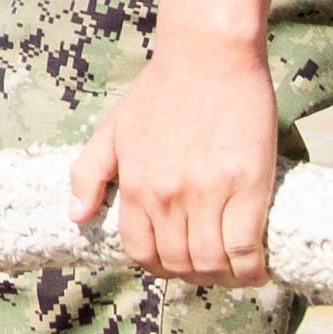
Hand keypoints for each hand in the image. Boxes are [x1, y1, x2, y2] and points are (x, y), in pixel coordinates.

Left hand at [69, 0, 280, 284]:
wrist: (209, 56)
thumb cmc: (162, 88)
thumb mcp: (113, 128)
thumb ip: (89, 173)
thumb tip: (76, 217)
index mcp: (135, 185)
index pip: (140, 252)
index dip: (158, 266)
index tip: (175, 263)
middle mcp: (167, 196)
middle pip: (177, 264)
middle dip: (192, 275)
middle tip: (209, 268)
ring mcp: (208, 193)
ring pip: (211, 263)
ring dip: (222, 277)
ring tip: (234, 270)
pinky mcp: (248, 187)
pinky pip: (246, 249)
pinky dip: (251, 270)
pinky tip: (256, 269)